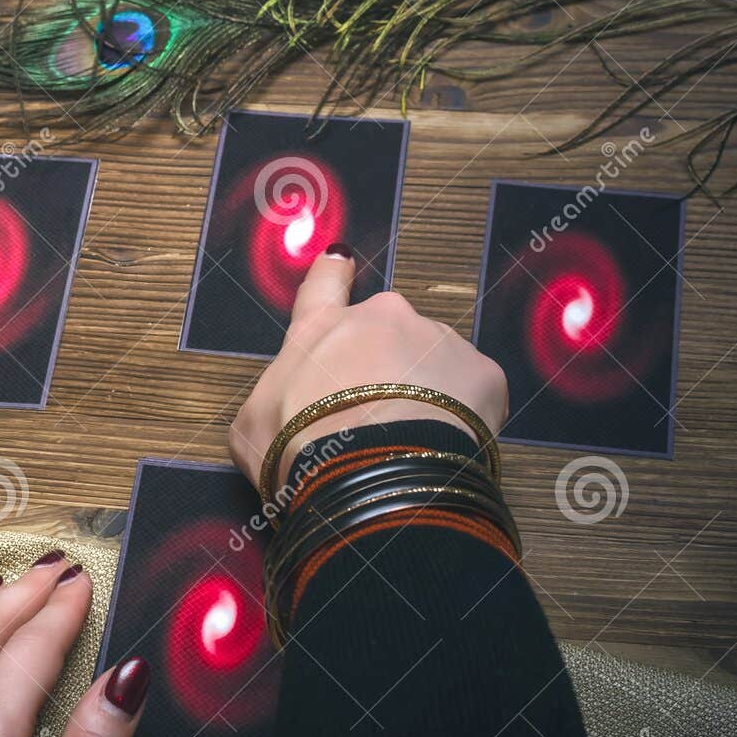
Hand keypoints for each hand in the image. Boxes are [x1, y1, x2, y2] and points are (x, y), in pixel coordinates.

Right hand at [230, 247, 508, 488]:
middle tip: (376, 420)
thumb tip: (285, 406)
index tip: (342, 261)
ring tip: (411, 442)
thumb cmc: (300, 449)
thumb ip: (276, 398)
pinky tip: (445, 449)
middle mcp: (382, 319)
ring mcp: (436, 340)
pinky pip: (475, 394)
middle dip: (385, 369)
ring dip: (426, 394)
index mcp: (322, 329)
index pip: (324, 286)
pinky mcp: (482, 372)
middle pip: (386, 336)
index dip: (333, 273)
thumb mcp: (254, 426)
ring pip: (434, 364)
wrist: (369, 475)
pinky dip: (465, 418)